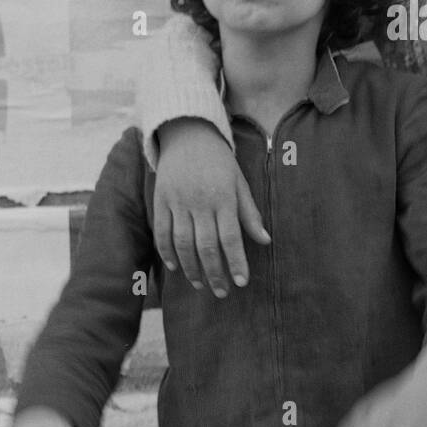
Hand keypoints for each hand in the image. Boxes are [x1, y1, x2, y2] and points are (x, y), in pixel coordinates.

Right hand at [152, 118, 269, 295]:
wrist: (188, 134)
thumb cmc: (220, 161)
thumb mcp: (240, 183)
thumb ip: (249, 213)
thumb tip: (265, 241)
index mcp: (223, 197)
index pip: (231, 237)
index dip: (236, 262)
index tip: (241, 283)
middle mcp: (200, 202)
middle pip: (206, 246)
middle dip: (215, 273)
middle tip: (222, 292)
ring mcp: (177, 201)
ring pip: (182, 243)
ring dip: (191, 268)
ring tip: (201, 284)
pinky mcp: (161, 200)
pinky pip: (162, 232)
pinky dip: (167, 253)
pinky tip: (176, 268)